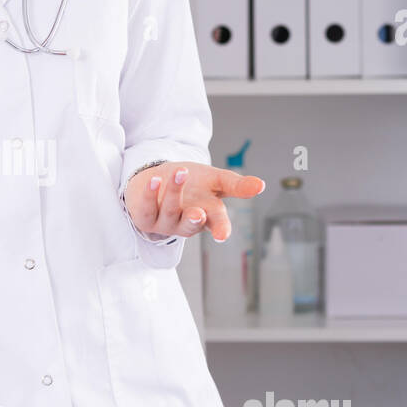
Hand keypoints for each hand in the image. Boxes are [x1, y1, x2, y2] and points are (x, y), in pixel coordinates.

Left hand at [124, 162, 264, 241]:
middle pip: (191, 223)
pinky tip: (154, 180)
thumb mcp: (215, 180)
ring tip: (181, 172)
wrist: (157, 180)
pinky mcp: (145, 218)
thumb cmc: (190, 183)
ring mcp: (165, 222)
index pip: (216, 223)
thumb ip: (236, 185)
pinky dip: (150, 194)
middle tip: (198, 213)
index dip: (220, 228)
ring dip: (175, 192)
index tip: (223, 234)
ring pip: (170, 211)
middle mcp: (186, 222)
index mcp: (207, 216)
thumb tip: (261, 185)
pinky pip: (146, 208)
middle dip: (193, 219)